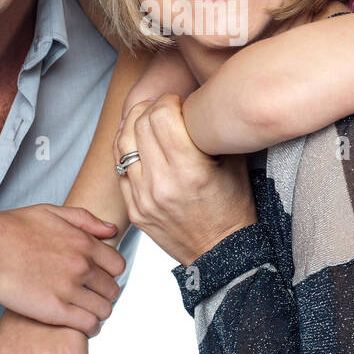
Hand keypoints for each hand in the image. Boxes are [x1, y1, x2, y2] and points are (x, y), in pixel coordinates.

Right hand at [0, 204, 126, 336]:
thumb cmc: (11, 227)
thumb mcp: (51, 212)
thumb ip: (85, 220)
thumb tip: (112, 230)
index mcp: (84, 242)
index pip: (118, 265)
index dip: (110, 274)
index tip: (99, 279)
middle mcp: (82, 265)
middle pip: (113, 289)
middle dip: (104, 295)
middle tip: (91, 299)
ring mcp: (70, 288)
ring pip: (104, 309)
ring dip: (98, 313)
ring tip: (86, 314)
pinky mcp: (54, 310)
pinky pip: (88, 325)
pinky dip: (89, 328)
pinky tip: (81, 327)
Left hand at [113, 94, 256, 265]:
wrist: (221, 253)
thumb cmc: (233, 209)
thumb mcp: (235, 165)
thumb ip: (213, 132)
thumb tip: (197, 102)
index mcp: (190, 171)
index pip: (161, 116)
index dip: (168, 100)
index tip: (179, 102)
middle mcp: (162, 184)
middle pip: (140, 124)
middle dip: (151, 107)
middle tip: (165, 108)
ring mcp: (143, 198)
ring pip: (122, 143)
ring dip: (134, 124)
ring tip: (148, 120)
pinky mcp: (134, 209)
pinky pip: (119, 167)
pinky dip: (125, 148)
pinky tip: (137, 141)